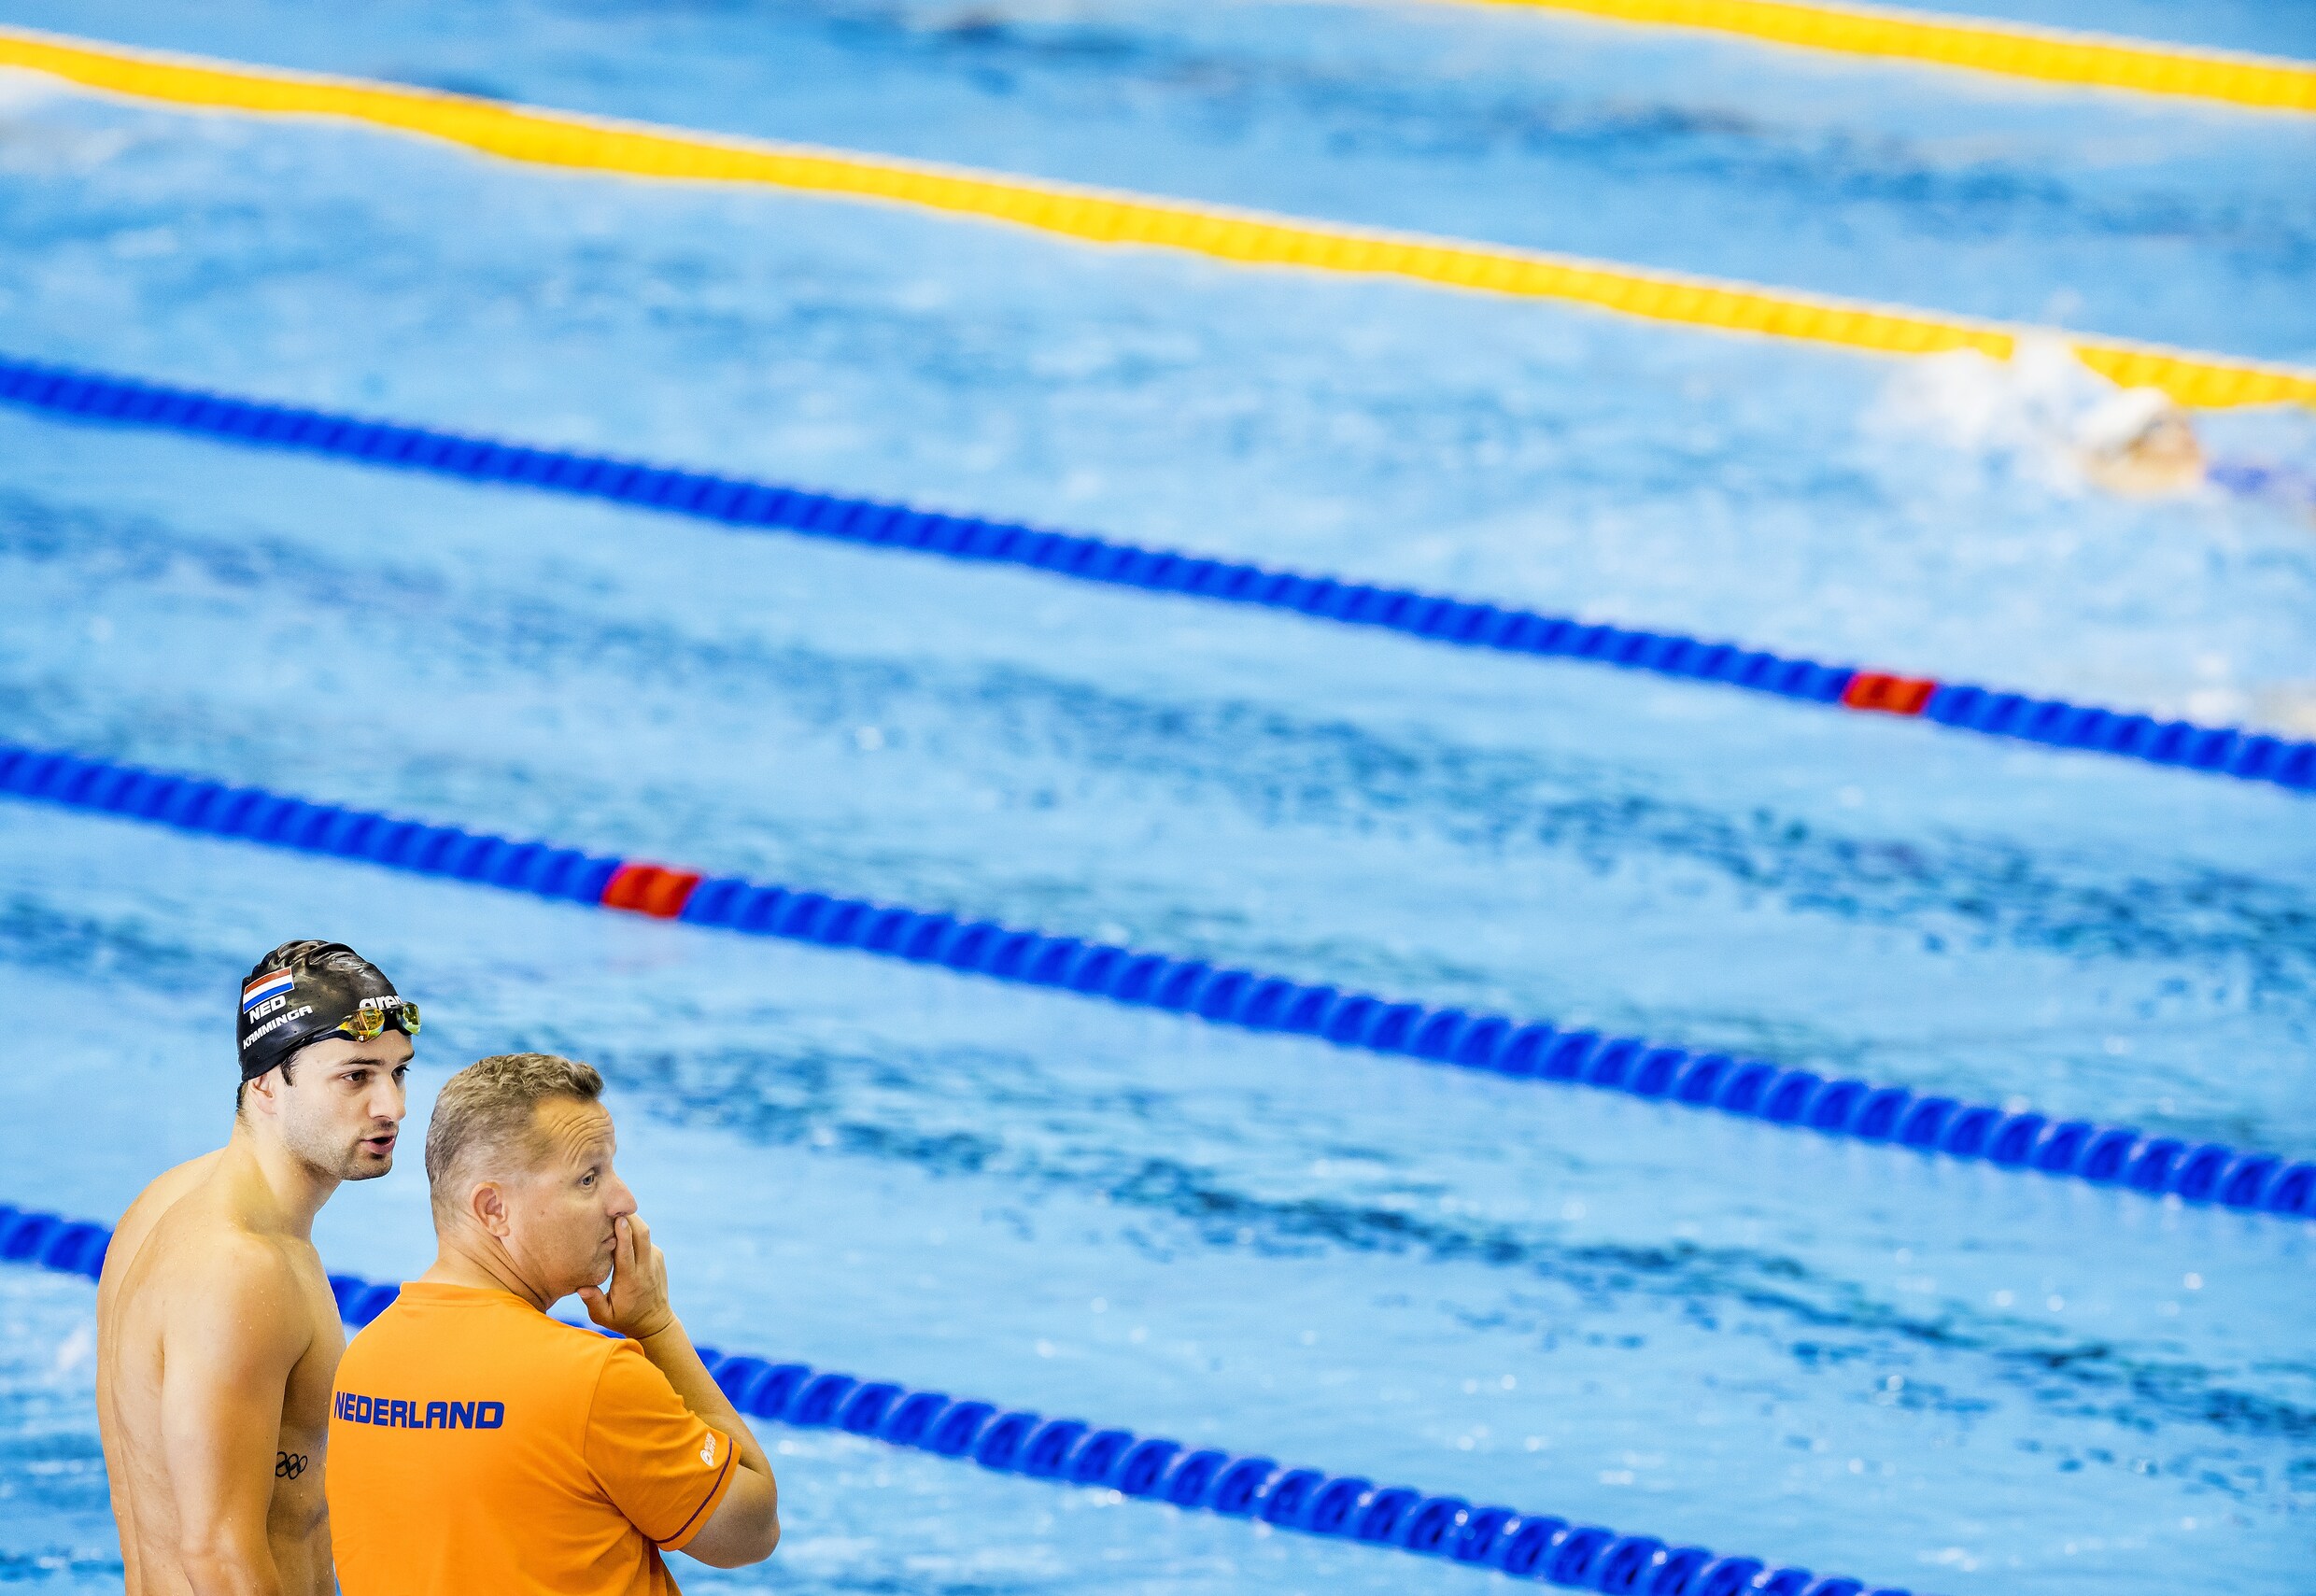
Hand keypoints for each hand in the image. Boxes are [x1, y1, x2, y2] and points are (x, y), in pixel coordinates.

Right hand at [577, 1214, 675, 1340]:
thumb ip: (593, 1302)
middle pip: (642, 1235)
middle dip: (629, 1217)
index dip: (623, 1233)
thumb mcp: (603, 1317)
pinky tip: (621, 1226)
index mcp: (631, 1281)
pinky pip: (645, 1239)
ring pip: (645, 1233)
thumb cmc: (624, 1319)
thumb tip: (581, 1287)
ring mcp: (655, 1260)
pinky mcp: (658, 1257)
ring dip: (632, 1220)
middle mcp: (645, 1268)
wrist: (655, 1322)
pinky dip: (634, 1230)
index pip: (628, 1253)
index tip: (617, 1216)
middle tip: (613, 1203)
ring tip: (614, 1209)